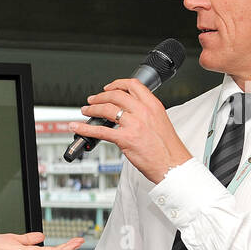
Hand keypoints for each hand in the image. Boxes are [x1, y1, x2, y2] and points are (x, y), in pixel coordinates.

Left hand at [70, 78, 192, 183]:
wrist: (173, 165)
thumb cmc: (168, 148)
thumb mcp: (160, 122)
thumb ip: (145, 115)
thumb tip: (128, 114)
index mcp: (153, 105)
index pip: (133, 85)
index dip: (117, 84)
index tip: (108, 88)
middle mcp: (143, 112)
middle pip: (116, 95)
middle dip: (100, 96)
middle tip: (92, 100)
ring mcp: (134, 124)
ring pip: (106, 109)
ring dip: (92, 109)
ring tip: (85, 111)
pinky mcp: (125, 139)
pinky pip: (100, 131)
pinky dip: (85, 128)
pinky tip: (77, 127)